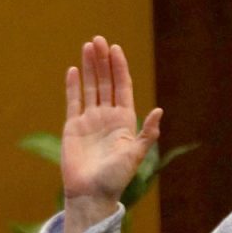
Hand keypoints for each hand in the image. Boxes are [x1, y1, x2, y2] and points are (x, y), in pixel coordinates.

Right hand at [61, 36, 162, 232]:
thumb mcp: (136, 155)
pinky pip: (73, 101)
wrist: (91, 193)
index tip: (116, 49)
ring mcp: (89, 120)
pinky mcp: (72, 126)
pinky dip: (74, 86)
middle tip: (98, 39)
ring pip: (90, 88)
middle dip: (103, 61)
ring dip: (89, 67)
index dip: (119, 68)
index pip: (122, 87)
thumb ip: (147, 133)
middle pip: (105, 82)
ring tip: (87, 46)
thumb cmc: (115, 177)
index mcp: (125, 121)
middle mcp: (107, 117)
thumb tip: (159, 110)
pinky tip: (74, 70)